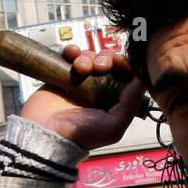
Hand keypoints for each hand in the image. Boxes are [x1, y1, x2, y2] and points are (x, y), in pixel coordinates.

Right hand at [19, 45, 147, 150]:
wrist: (45, 133)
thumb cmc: (81, 135)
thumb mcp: (114, 126)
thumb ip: (131, 103)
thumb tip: (143, 79)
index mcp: (113, 100)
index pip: (125, 75)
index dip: (124, 64)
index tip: (117, 63)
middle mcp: (98, 90)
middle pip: (109, 62)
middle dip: (105, 59)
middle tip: (98, 67)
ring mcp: (80, 81)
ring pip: (91, 56)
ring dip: (88, 56)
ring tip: (79, 68)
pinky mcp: (63, 75)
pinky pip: (71, 55)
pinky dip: (72, 51)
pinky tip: (70, 55)